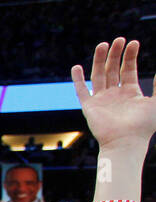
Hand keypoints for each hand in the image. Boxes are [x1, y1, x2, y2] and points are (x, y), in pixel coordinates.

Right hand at [72, 39, 155, 153]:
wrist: (127, 141)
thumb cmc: (145, 125)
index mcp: (130, 93)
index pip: (128, 69)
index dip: (130, 56)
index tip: (133, 43)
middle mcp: (114, 95)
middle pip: (113, 69)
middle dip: (115, 54)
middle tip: (119, 39)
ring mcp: (101, 100)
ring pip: (98, 75)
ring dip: (100, 60)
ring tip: (103, 44)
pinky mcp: (90, 107)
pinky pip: (81, 91)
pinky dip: (78, 80)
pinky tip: (76, 67)